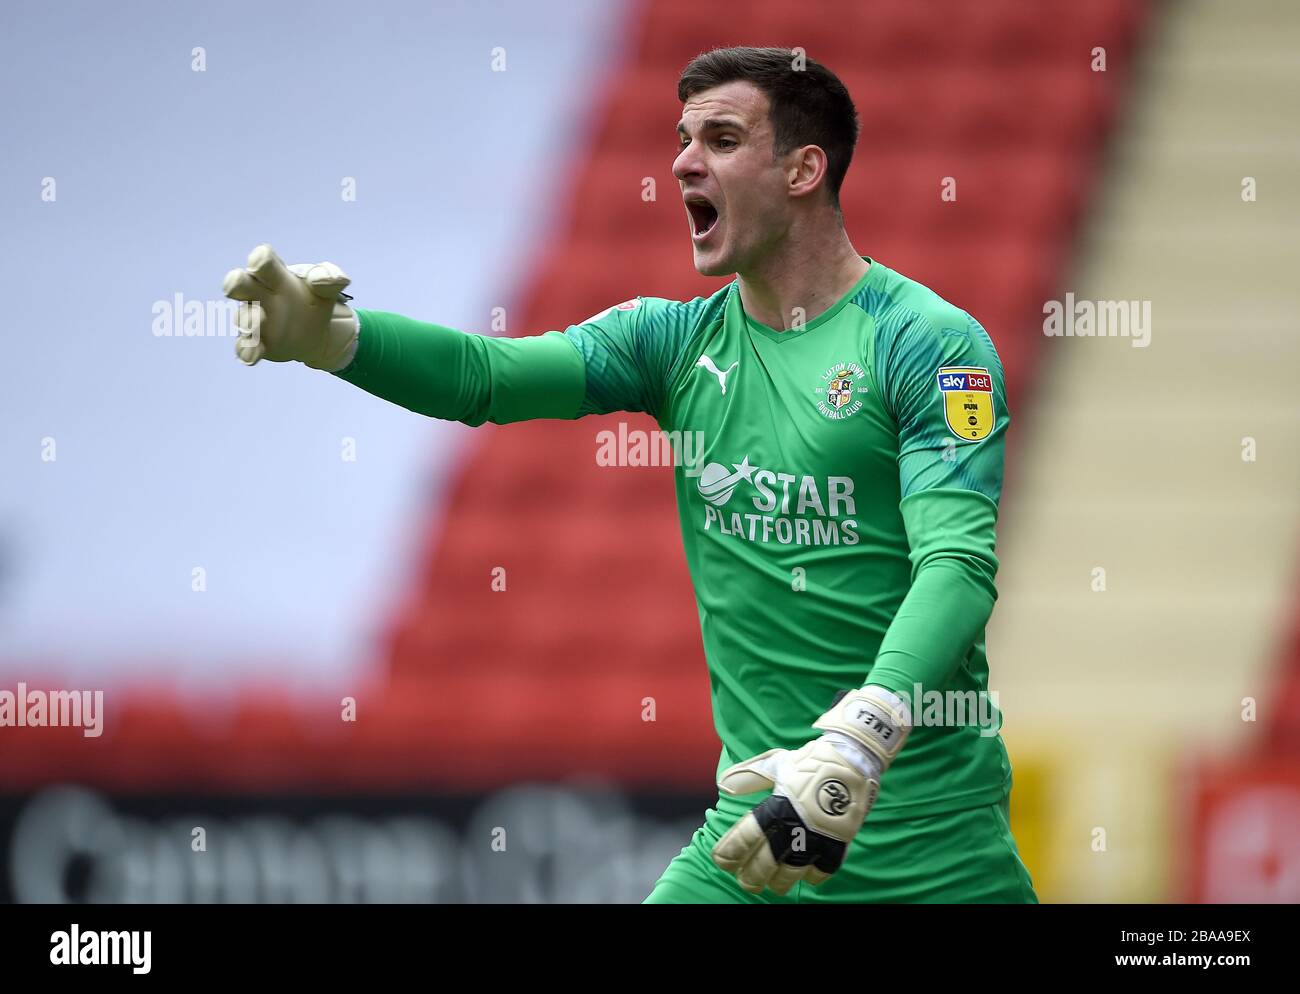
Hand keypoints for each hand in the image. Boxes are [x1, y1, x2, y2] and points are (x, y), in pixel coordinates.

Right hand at [222, 244, 358, 369]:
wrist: (321, 332)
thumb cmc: (316, 299)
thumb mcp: (329, 286)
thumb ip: (329, 277)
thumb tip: (320, 280)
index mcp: (275, 276)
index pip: (263, 263)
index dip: (259, 259)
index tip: (260, 259)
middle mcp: (259, 295)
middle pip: (240, 284)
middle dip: (235, 282)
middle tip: (236, 281)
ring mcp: (256, 320)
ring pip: (243, 318)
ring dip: (247, 319)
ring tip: (258, 320)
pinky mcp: (258, 344)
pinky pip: (245, 347)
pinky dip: (246, 351)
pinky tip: (252, 356)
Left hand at [710, 685, 909, 895]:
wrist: (853, 759)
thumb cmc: (810, 761)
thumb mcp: (776, 763)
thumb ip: (749, 777)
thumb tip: (724, 786)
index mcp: (777, 806)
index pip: (746, 837)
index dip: (731, 852)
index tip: (721, 860)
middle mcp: (795, 826)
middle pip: (765, 862)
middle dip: (751, 876)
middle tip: (745, 881)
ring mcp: (818, 838)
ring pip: (792, 872)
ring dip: (778, 882)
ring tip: (771, 886)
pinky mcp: (838, 843)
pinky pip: (822, 870)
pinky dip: (812, 876)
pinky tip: (803, 876)